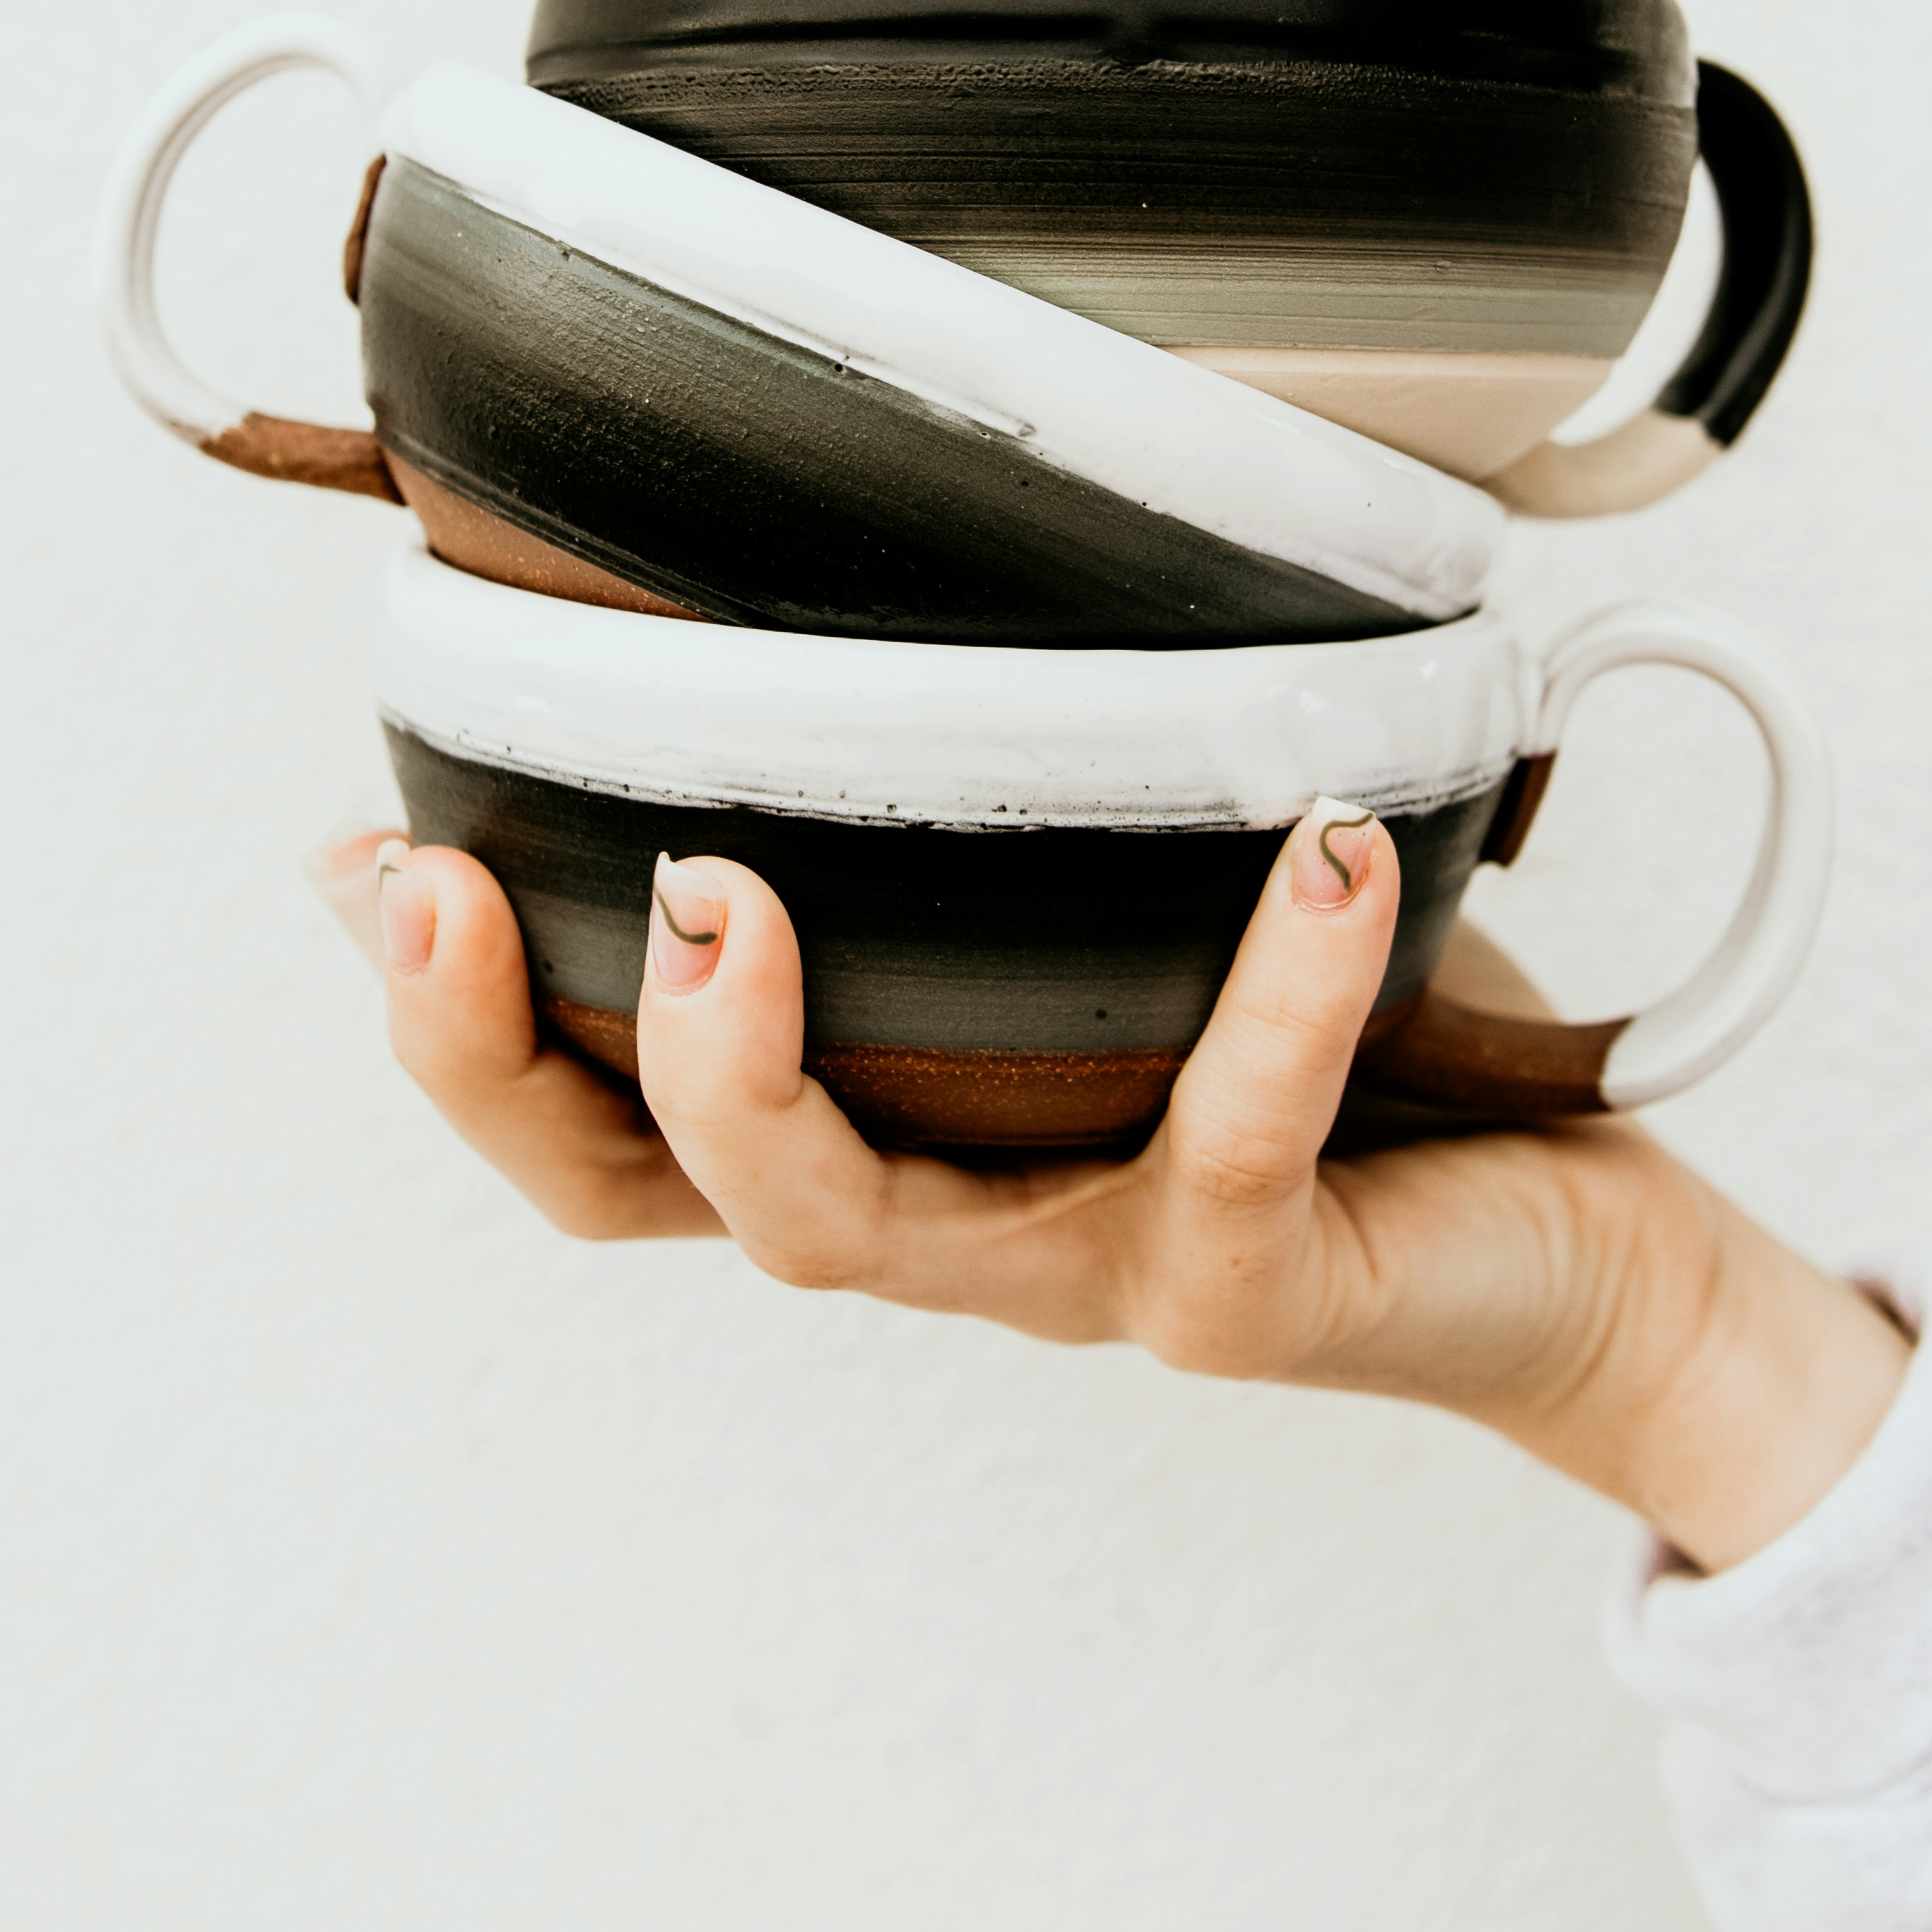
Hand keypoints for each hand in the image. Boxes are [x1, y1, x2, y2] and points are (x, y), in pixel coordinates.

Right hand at [313, 813, 1907, 1571]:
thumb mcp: (1122, 929)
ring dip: (756, 1069)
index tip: (366, 859)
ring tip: (727, 893)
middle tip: (453, 889)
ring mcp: (1082, 1269)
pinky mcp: (1251, 1287)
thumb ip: (977, 837)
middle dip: (520, 1060)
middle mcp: (943, 1226)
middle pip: (664, 1196)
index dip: (452, 1031)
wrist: (1565, 1265)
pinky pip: (1233, 1140)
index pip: (604, 1133)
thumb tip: (850, 644)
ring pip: (857, 1226)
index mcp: (888, 1138)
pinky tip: (1314, 843)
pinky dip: (1272, 990)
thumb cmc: (1328, 1057)